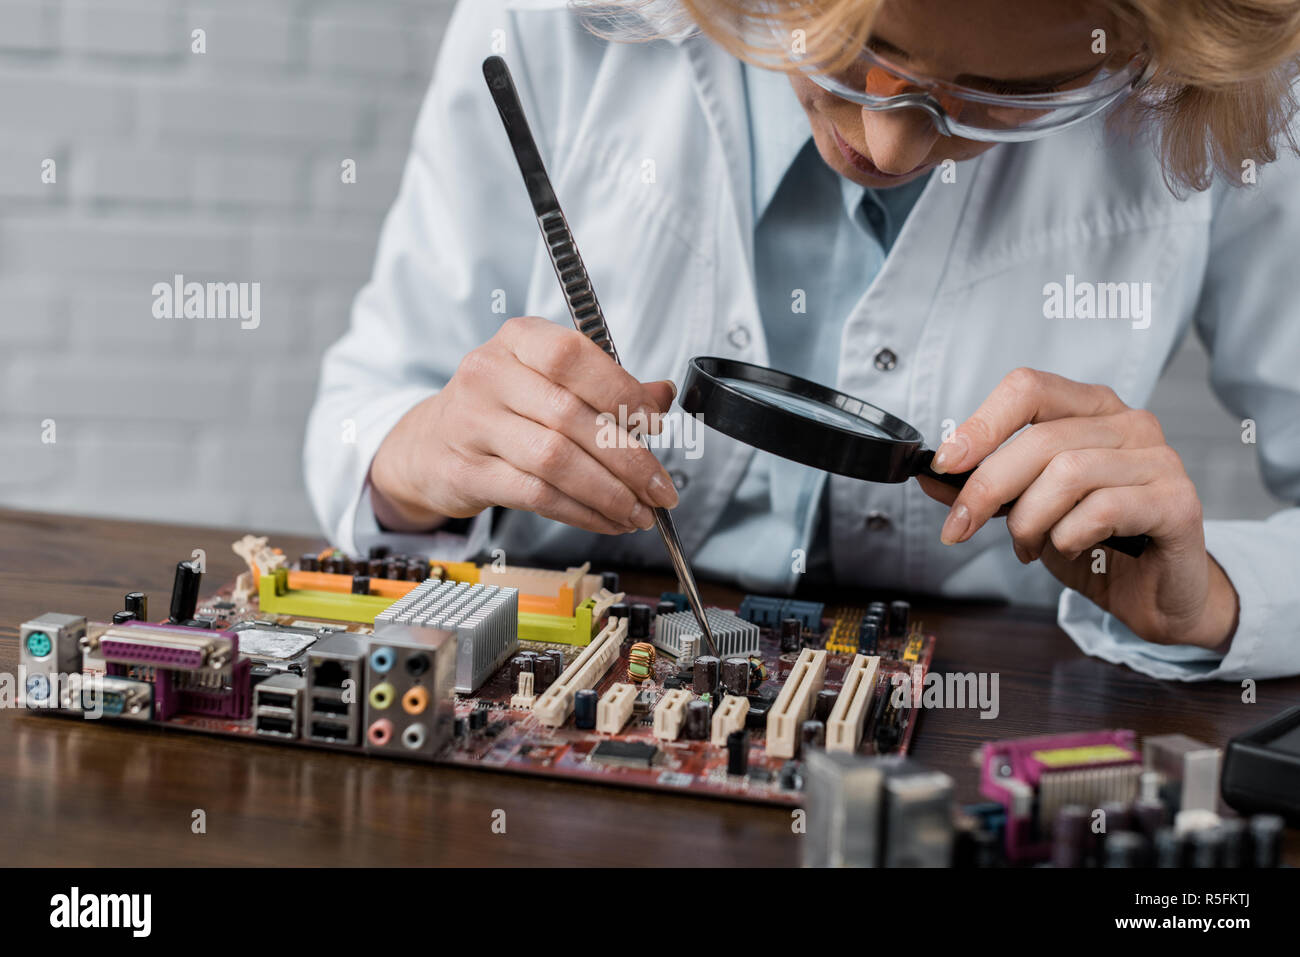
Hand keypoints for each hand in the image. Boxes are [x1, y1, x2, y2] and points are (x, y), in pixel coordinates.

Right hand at [369, 315, 678, 535]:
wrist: (429, 444)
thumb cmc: (501, 407)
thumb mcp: (549, 381)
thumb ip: (607, 385)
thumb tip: (663, 395)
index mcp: (518, 340)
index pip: (574, 358)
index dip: (621, 392)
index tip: (655, 425)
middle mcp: (490, 375)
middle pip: (571, 417)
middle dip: (628, 459)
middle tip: (660, 488)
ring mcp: (472, 424)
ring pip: (555, 461)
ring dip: (608, 493)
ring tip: (639, 512)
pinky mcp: (467, 472)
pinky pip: (536, 495)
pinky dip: (581, 512)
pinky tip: (606, 520)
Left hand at [917, 368, 1237, 650]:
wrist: (1157, 593)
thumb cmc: (1096, 542)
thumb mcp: (1028, 508)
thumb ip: (987, 487)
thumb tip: (933, 476)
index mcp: (1091, 409)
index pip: (1029, 388)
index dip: (980, 424)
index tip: (945, 463)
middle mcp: (1130, 423)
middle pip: (1040, 439)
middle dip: (987, 488)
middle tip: (962, 526)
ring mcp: (1159, 460)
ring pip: (1067, 473)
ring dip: (1029, 520)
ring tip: (1029, 544)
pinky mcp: (1177, 502)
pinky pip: (1102, 509)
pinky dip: (1067, 536)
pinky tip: (1068, 550)